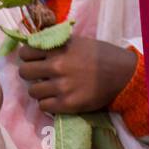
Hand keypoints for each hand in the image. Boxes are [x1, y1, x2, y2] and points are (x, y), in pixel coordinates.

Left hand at [16, 35, 138, 114]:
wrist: (123, 73)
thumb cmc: (102, 55)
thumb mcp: (78, 42)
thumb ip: (57, 45)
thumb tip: (35, 47)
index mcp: (59, 48)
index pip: (26, 52)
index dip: (27, 56)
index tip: (32, 59)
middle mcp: (57, 66)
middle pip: (24, 72)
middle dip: (29, 73)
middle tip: (37, 75)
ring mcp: (62, 86)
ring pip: (32, 91)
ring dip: (39, 90)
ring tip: (49, 89)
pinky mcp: (68, 104)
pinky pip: (44, 106)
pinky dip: (48, 103)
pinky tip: (56, 99)